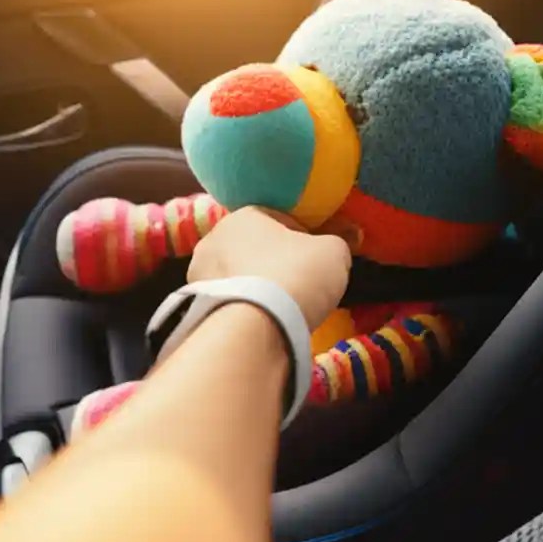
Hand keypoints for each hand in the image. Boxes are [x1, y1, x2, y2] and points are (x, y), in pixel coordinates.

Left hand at [186, 207, 351, 327]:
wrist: (257, 327)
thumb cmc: (297, 275)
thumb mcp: (333, 252)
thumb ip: (339, 240)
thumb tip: (347, 237)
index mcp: (245, 215)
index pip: (278, 219)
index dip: (301, 237)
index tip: (315, 260)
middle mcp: (213, 239)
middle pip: (252, 248)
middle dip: (272, 264)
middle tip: (297, 287)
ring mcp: (199, 274)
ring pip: (236, 277)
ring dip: (253, 287)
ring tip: (277, 310)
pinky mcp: (195, 308)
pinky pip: (227, 303)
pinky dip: (241, 310)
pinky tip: (259, 324)